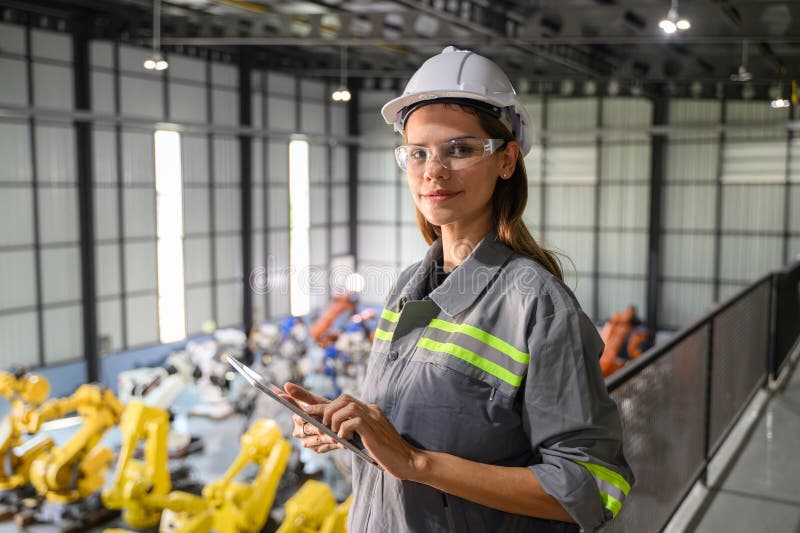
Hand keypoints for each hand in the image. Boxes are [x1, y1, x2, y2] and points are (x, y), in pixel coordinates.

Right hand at [281, 382, 339, 453]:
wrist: (341, 422)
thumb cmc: (327, 410)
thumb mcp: (316, 401)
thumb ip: (302, 394)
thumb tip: (286, 384)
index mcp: (298, 419)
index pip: (298, 418)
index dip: (302, 418)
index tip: (305, 417)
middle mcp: (300, 432)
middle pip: (308, 430)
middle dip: (316, 429)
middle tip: (323, 429)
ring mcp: (308, 441)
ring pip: (316, 440)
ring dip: (326, 438)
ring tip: (335, 437)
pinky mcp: (317, 449)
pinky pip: (323, 447)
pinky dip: (332, 445)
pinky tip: (341, 444)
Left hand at [298, 390, 426, 480]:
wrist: (407, 461)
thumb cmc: (386, 453)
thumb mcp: (366, 438)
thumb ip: (352, 430)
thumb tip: (329, 431)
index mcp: (367, 411)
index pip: (341, 400)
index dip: (318, 400)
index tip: (294, 396)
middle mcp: (370, 409)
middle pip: (342, 399)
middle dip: (322, 408)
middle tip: (312, 421)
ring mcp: (373, 416)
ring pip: (346, 406)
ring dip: (333, 420)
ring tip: (333, 434)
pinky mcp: (373, 427)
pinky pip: (353, 420)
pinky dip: (343, 429)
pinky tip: (344, 439)